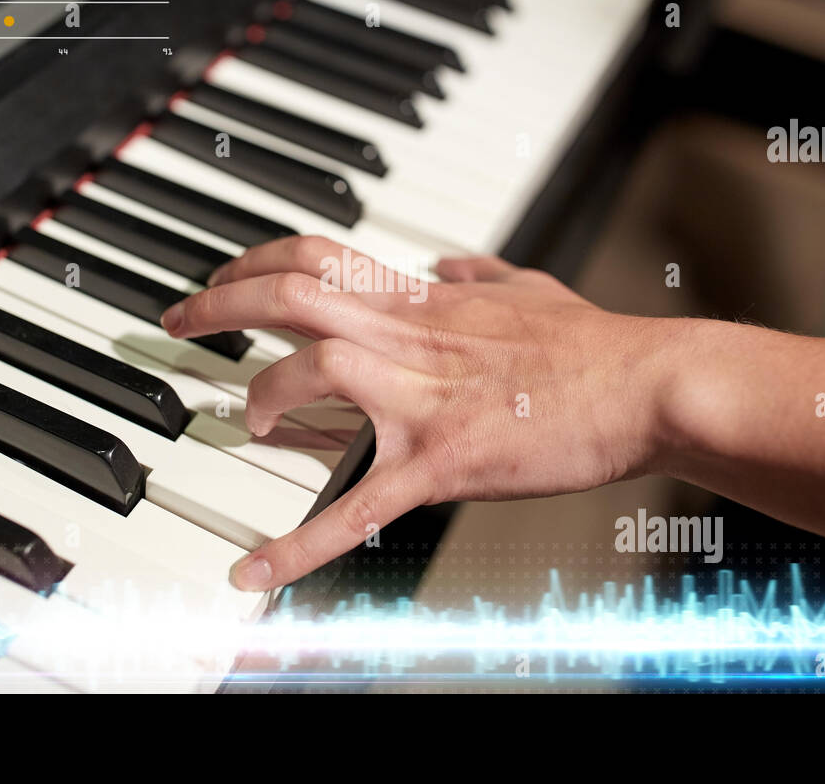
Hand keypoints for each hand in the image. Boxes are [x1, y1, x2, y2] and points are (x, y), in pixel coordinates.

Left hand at [160, 236, 681, 590]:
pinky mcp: (443, 463)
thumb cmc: (594, 344)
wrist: (645, 385)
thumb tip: (451, 261)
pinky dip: (298, 544)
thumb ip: (481, 272)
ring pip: (313, 372)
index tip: (221, 276)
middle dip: (220, 303)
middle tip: (179, 323)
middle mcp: (409, 338)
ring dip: (263, 397)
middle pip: (291, 293)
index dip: (254, 259)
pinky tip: (255, 570)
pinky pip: (358, 506)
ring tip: (244, 424)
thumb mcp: (531, 288)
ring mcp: (422, 398)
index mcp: (422, 301)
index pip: (317, 254)